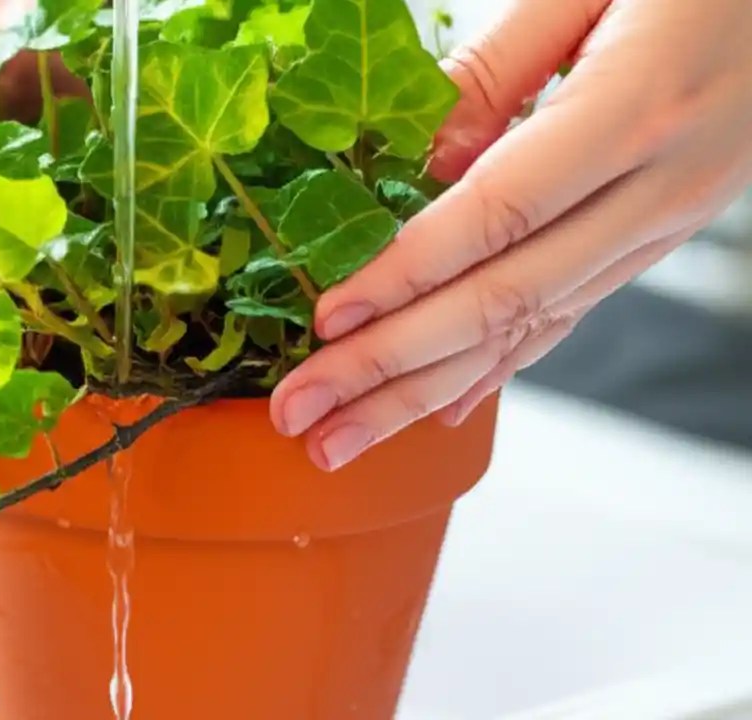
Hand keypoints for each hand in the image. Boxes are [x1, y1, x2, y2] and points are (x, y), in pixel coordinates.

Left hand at [270, 0, 751, 471]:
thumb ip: (494, 67)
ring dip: (423, 393)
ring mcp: (662, 224)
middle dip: (390, 368)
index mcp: (637, 110)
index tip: (328, 321)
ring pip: (527, 328)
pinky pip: (566, 316)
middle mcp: (657, 189)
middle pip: (502, 299)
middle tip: (301, 412)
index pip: (496, 217)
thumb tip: (414, 160)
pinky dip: (495, 369)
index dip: (405, 277)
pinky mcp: (655, 235)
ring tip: (341, 439)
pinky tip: (439, 409)